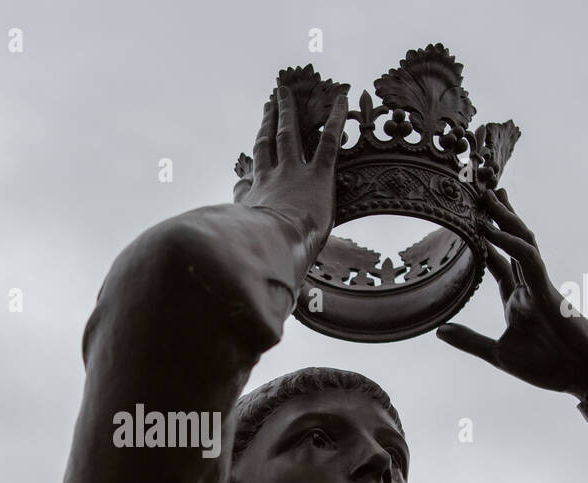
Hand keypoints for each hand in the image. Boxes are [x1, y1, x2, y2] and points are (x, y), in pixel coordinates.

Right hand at [234, 86, 347, 269]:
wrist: (270, 246)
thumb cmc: (259, 258)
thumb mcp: (247, 256)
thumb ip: (247, 259)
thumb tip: (245, 283)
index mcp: (255, 200)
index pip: (251, 179)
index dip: (250, 166)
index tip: (249, 156)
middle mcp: (270, 180)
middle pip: (267, 144)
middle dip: (268, 122)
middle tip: (268, 103)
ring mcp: (293, 173)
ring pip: (289, 134)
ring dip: (289, 112)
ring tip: (286, 92)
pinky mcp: (317, 174)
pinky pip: (328, 141)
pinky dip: (336, 119)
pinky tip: (341, 99)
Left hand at [435, 188, 587, 397]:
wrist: (581, 375)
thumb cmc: (548, 366)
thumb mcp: (498, 354)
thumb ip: (469, 340)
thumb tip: (439, 331)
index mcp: (517, 299)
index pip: (497, 261)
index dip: (485, 240)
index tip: (470, 220)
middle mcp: (528, 286)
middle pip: (510, 241)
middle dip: (497, 216)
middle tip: (482, 189)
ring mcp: (539, 284)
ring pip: (521, 241)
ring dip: (504, 218)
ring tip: (488, 195)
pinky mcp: (548, 289)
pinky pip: (528, 259)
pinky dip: (509, 243)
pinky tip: (491, 230)